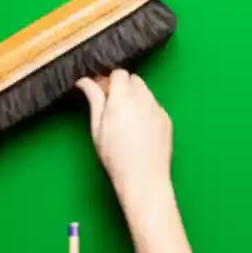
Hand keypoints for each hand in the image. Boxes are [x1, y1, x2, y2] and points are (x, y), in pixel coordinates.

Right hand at [74, 70, 173, 200]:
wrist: (144, 179)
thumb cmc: (115, 156)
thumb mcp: (97, 128)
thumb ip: (94, 100)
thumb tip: (84, 80)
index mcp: (123, 98)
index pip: (119, 73)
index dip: (109, 81)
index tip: (103, 93)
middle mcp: (143, 99)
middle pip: (134, 79)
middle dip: (123, 87)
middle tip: (112, 106)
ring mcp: (157, 108)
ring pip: (145, 92)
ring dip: (135, 97)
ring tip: (126, 119)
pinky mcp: (167, 119)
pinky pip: (154, 106)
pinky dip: (146, 110)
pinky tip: (140, 129)